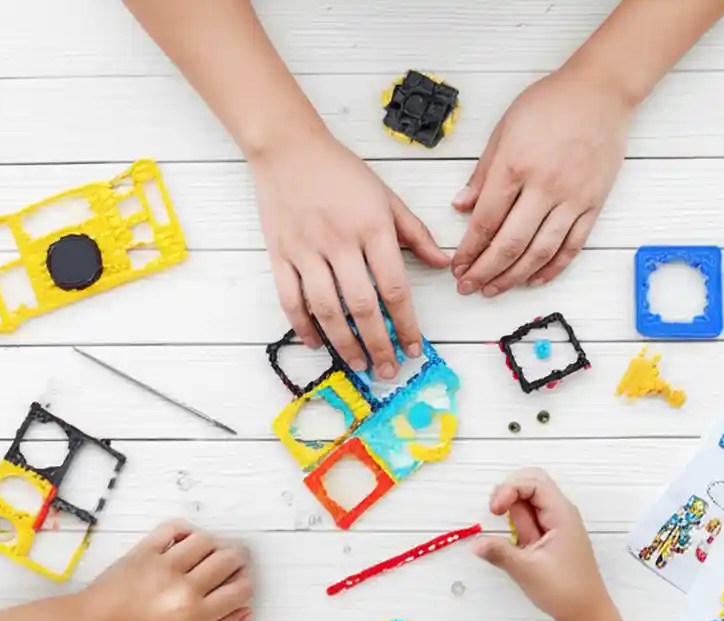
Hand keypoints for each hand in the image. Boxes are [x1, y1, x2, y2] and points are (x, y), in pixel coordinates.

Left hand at [77, 520, 253, 620]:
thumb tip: (244, 613)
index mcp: (192, 613)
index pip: (239, 590)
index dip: (247, 585)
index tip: (241, 585)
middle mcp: (181, 585)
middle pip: (229, 559)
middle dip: (239, 560)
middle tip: (235, 564)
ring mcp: (162, 563)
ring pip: (207, 540)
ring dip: (216, 545)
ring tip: (211, 555)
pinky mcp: (145, 550)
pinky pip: (175, 528)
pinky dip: (187, 530)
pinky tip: (187, 543)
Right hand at [250, 132, 450, 378]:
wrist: (288, 148)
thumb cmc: (340, 171)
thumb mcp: (386, 196)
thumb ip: (415, 233)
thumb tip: (444, 263)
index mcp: (372, 228)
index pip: (395, 287)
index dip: (407, 323)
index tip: (415, 348)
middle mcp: (340, 241)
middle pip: (363, 306)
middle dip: (378, 344)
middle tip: (388, 369)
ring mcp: (306, 250)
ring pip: (327, 309)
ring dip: (344, 344)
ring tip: (359, 365)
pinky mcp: (279, 254)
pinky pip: (290, 300)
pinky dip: (303, 326)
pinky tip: (316, 344)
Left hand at [451, 65, 633, 295]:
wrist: (601, 91)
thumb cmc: (550, 103)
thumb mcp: (504, 129)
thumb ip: (483, 173)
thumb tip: (461, 207)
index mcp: (515, 165)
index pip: (485, 220)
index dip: (468, 250)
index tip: (457, 266)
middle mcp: (544, 185)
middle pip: (509, 243)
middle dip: (484, 271)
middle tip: (467, 287)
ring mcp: (572, 197)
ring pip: (540, 252)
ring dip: (513, 277)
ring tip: (494, 289)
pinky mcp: (594, 203)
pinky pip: (572, 246)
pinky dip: (552, 268)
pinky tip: (533, 280)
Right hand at [474, 468, 611, 620]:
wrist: (586, 613)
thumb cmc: (564, 590)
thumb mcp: (527, 570)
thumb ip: (500, 552)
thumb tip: (475, 543)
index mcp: (561, 514)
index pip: (533, 482)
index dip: (509, 488)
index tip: (494, 511)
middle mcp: (560, 513)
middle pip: (532, 484)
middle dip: (509, 491)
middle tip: (494, 510)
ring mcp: (556, 524)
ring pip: (530, 501)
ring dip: (512, 507)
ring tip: (503, 526)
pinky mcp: (550, 537)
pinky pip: (531, 518)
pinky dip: (517, 521)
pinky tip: (511, 536)